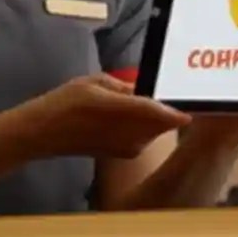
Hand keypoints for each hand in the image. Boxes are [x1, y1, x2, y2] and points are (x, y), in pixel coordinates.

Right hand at [14, 74, 191, 159]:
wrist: (45, 133)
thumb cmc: (66, 102)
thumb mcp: (95, 83)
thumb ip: (124, 87)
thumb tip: (145, 90)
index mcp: (120, 110)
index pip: (157, 112)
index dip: (176, 110)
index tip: (192, 104)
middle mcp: (128, 133)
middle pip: (162, 123)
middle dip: (168, 112)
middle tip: (170, 94)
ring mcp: (127, 147)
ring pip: (156, 131)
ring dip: (157, 120)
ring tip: (142, 104)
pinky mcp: (125, 154)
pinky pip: (145, 137)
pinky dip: (145, 128)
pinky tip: (130, 117)